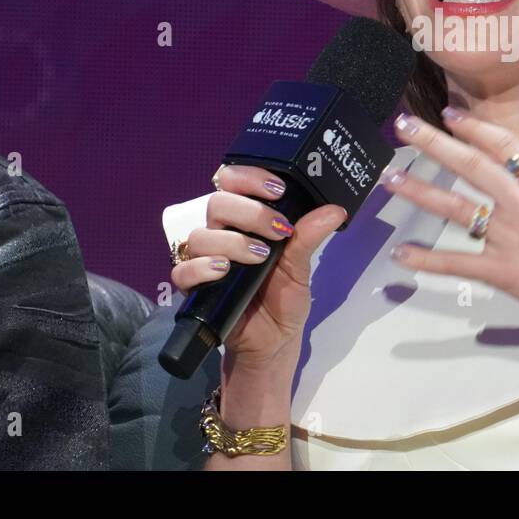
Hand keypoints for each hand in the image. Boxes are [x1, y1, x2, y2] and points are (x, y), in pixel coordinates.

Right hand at [169, 166, 346, 366]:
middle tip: (279, 230)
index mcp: (246, 220)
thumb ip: (309, 236)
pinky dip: (201, 268)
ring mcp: (207, 259)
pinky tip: (224, 272)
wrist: (274, 341)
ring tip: (260, 257)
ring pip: (201, 235)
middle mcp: (223, 233)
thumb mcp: (301, 267)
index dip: (250, 177)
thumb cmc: (284, 297)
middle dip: (250, 212)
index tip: (277, 189)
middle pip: (217, 203)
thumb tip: (335, 210)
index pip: (234, 182)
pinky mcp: (195, 288)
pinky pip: (183, 270)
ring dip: (232, 242)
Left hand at [380, 109, 518, 330]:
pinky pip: (457, 263)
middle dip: (434, 144)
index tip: (448, 114)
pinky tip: (400, 253)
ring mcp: (508, 237)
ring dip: (419, 191)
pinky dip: (427, 260)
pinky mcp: (500, 270)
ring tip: (389, 177)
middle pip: (471, 167)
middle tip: (403, 126)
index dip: (474, 127)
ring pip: (456, 209)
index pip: (505, 145)